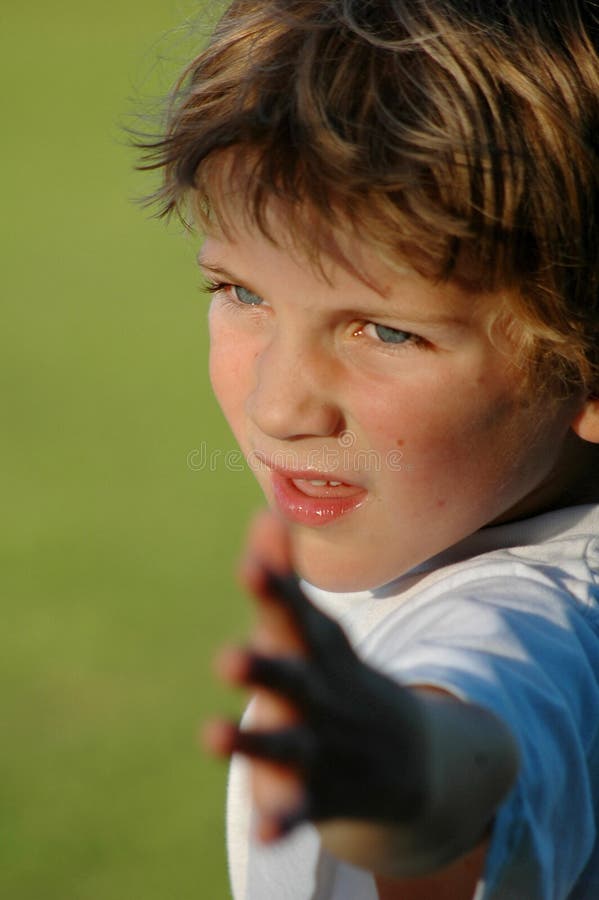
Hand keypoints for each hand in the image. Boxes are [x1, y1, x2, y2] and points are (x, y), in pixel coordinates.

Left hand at [204, 512, 426, 844]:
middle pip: (291, 679)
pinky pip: (300, 810)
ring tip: (211, 735)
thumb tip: (261, 514)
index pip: (293, 617)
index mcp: (318, 654)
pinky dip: (284, 821)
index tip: (250, 564)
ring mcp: (322, 747)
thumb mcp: (321, 633)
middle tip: (227, 657)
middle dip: (262, 667)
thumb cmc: (345, 682)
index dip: (272, 591)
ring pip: (285, 745)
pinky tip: (264, 832)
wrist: (415, 764)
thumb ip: (284, 580)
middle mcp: (320, 697)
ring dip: (251, 740)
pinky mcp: (318, 795)